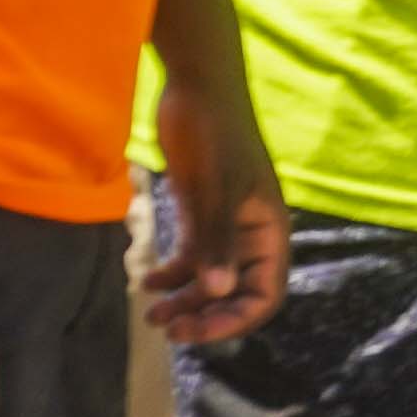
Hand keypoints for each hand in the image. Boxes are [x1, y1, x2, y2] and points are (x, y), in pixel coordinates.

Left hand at [140, 69, 293, 348]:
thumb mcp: (213, 188)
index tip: (195, 331)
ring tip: (151, 314)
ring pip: (211, 278)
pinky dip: (172, 274)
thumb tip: (222, 293)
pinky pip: (192, 256)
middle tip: (166, 327)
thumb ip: (217, 240)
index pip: (264, 294)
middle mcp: (251, 234)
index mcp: (268, 230)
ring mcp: (226, 224)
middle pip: (236, 293)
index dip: (234, 320)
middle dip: (205, 314)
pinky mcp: (202, 211)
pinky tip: (147, 281)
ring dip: (185, 299)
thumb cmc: (212, 133)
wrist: (196, 86)